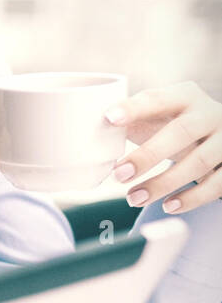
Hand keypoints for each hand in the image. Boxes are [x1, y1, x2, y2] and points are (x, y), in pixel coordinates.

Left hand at [106, 81, 221, 213]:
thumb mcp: (158, 118)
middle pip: (180, 133)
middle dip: (147, 156)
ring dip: (163, 183)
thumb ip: (131, 122)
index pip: (158, 99)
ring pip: (198, 162)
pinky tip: (168, 206)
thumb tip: (93, 132)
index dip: (133, 108)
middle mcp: (210, 114)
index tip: (109, 118)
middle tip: (119, 175)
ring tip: (134, 198)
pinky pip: (216, 183)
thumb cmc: (177, 126)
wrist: (220, 136)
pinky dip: (192, 198)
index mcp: (186, 96)